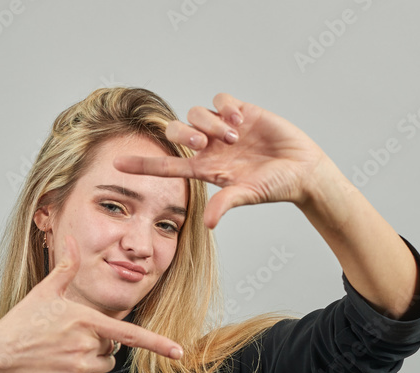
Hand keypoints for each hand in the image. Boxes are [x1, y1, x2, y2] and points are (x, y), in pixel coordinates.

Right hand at [0, 235, 183, 372]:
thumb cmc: (22, 321)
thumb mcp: (45, 291)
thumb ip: (66, 267)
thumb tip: (70, 238)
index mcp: (85, 320)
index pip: (129, 333)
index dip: (157, 343)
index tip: (177, 351)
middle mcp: (86, 345)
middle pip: (112, 348)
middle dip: (99, 343)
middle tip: (70, 337)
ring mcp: (78, 367)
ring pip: (102, 365)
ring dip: (90, 360)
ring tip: (62, 350)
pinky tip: (56, 365)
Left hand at [113, 93, 328, 228]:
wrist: (303, 170)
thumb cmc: (276, 186)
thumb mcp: (249, 195)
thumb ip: (227, 203)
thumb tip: (210, 223)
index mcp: (206, 169)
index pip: (166, 167)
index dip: (142, 165)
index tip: (116, 165)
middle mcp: (210, 148)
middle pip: (176, 132)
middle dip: (183, 134)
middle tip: (203, 142)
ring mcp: (224, 129)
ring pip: (197, 114)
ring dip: (211, 123)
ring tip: (235, 137)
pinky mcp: (241, 111)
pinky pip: (220, 100)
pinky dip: (226, 108)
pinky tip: (240, 120)